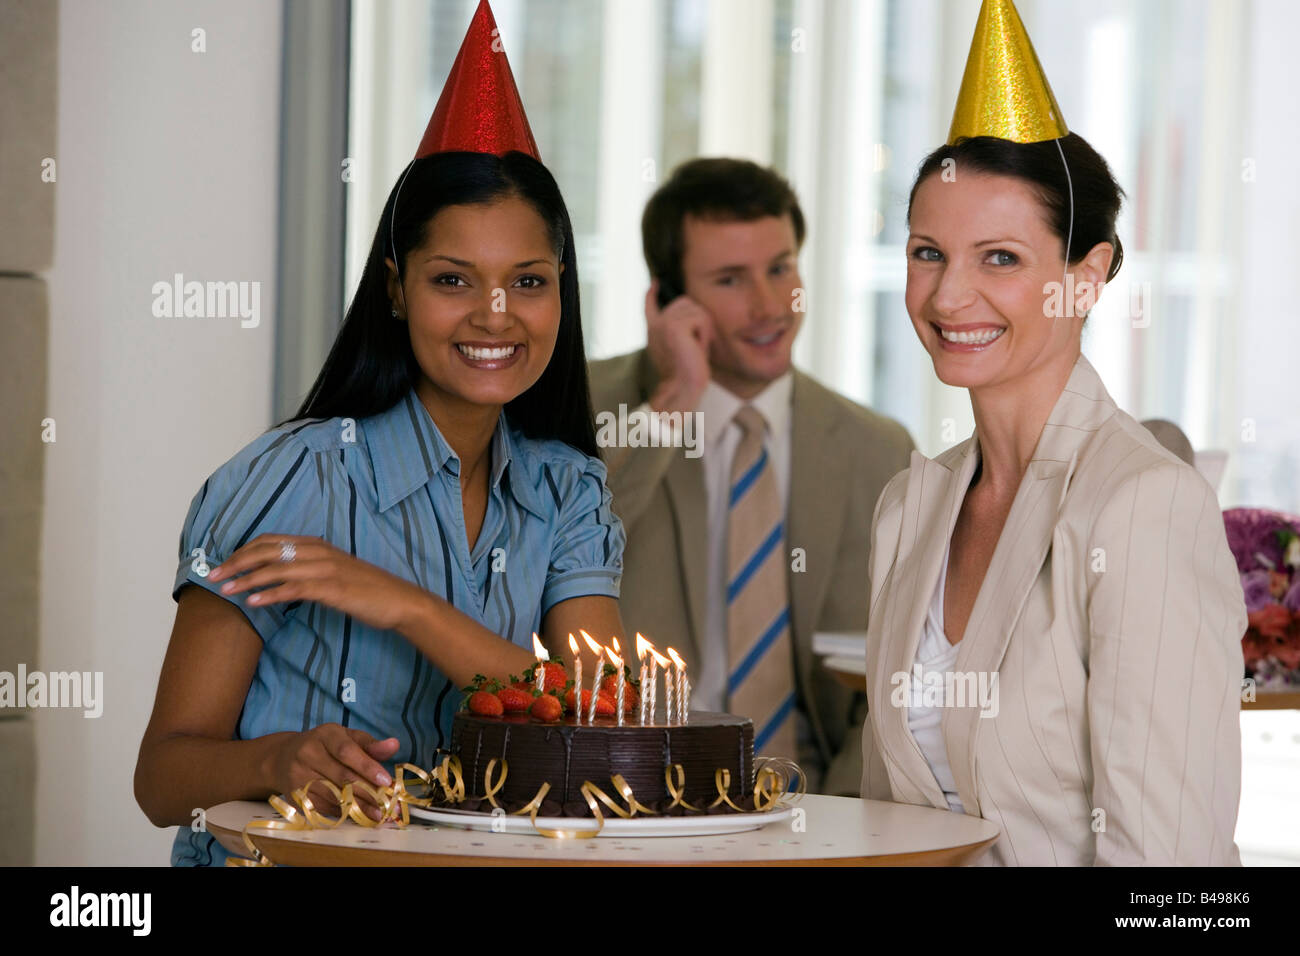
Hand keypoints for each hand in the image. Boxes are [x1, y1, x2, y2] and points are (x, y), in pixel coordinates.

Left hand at [208, 534, 425, 632]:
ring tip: (225, 590)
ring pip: (276, 569)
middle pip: (267, 550)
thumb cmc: (367, 590)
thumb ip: (308, 571)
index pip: (270, 540)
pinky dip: (271, 594)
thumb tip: (279, 578)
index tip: (223, 564)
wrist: (399, 600)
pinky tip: (254, 603)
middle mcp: (318, 551)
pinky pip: (294, 589)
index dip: (243, 551)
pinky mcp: (331, 588)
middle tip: (214, 576)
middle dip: (237, 562)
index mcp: (316, 545)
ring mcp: (325, 568)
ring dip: (247, 580)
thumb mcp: (335, 573)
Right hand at [267, 724, 401, 822]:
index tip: (386, 781)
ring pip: (333, 795)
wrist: (284, 757)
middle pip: (342, 777)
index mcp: (325, 735)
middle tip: (389, 805)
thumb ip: (370, 744)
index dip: (367, 767)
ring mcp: (299, 776)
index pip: (347, 751)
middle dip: (369, 793)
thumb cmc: (325, 745)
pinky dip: (343, 813)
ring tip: (379, 814)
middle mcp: (308, 754)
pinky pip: (324, 807)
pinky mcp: (296, 796)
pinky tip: (359, 816)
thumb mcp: (347, 737)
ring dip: (359, 807)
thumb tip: (394, 745)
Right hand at [645, 279, 711, 412]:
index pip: (650, 305)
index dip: (652, 294)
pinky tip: (697, 349)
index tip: (655, 283)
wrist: (682, 387)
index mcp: (654, 329)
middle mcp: (656, 324)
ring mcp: (664, 323)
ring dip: (703, 329)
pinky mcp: (674, 326)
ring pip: (697, 310)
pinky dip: (705, 334)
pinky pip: (701, 319)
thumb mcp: (682, 346)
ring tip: (696, 348)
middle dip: (698, 320)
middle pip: (687, 302)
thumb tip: (691, 312)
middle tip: (695, 344)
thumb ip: (681, 329)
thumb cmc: (687, 371)